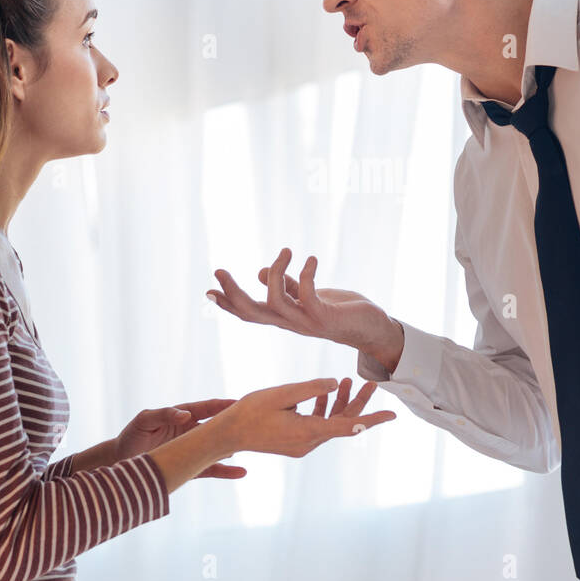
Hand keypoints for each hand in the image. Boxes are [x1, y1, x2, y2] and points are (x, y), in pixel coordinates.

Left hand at [115, 398, 246, 479]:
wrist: (122, 461)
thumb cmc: (133, 435)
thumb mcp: (145, 420)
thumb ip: (164, 415)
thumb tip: (186, 415)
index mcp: (183, 415)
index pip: (208, 408)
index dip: (224, 405)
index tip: (241, 403)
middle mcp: (192, 431)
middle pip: (219, 427)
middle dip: (235, 425)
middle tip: (256, 423)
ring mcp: (193, 450)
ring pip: (219, 448)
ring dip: (234, 447)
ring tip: (253, 447)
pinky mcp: (191, 468)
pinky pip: (212, 469)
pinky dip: (227, 471)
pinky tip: (242, 472)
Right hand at [208, 248, 404, 371]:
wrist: (372, 330)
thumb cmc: (341, 312)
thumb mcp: (310, 297)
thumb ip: (288, 288)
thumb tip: (260, 273)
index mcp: (284, 318)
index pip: (249, 313)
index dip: (227, 304)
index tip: (207, 291)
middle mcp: (290, 323)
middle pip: (252, 312)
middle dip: (232, 293)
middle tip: (219, 270)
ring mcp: (306, 322)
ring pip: (275, 300)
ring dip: (275, 271)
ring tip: (286, 250)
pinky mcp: (324, 317)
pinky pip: (307, 295)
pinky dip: (306, 274)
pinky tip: (311, 259)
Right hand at [219, 377, 395, 457]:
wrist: (228, 435)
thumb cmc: (251, 412)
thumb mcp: (281, 393)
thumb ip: (310, 388)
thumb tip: (335, 382)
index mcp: (308, 432)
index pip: (349, 427)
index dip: (372, 419)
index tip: (392, 415)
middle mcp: (309, 442)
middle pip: (343, 422)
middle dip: (359, 402)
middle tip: (372, 383)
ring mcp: (302, 444)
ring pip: (331, 423)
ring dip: (340, 403)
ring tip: (348, 381)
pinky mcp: (296, 442)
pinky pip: (317, 425)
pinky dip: (323, 409)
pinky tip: (324, 391)